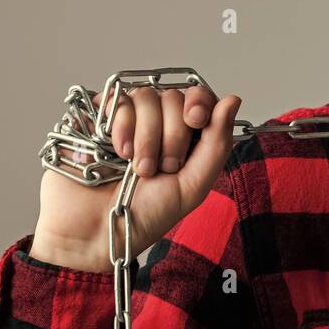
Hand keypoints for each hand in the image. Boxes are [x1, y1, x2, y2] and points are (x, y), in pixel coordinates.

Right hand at [32, 84, 242, 271]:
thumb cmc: (146, 215)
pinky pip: (116, 100)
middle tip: (164, 167)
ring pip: (147, 96)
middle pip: (175, 97)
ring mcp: (127, 118)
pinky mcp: (98, 118)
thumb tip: (233, 100)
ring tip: (139, 168)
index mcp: (186, 136)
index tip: (196, 120)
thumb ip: (217, 143)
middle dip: (173, 134)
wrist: (95, 232)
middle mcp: (158, 123)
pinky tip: (119, 153)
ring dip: (148, 135)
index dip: (200, 101)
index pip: (200, 97)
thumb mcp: (193, 185)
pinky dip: (123, 125)